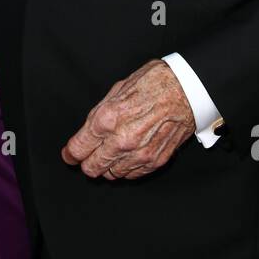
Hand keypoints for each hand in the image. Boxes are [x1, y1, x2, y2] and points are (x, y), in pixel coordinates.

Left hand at [61, 60, 195, 181]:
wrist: (188, 89)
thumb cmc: (155, 83)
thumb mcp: (118, 89)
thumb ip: (99, 114)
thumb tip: (87, 132)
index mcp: (107, 119)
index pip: (78, 149)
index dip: (71, 154)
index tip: (70, 154)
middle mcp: (122, 140)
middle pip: (92, 168)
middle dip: (87, 162)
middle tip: (90, 155)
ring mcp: (139, 154)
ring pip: (111, 175)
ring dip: (108, 166)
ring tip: (114, 151)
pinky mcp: (155, 161)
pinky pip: (132, 175)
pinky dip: (127, 168)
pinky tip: (129, 155)